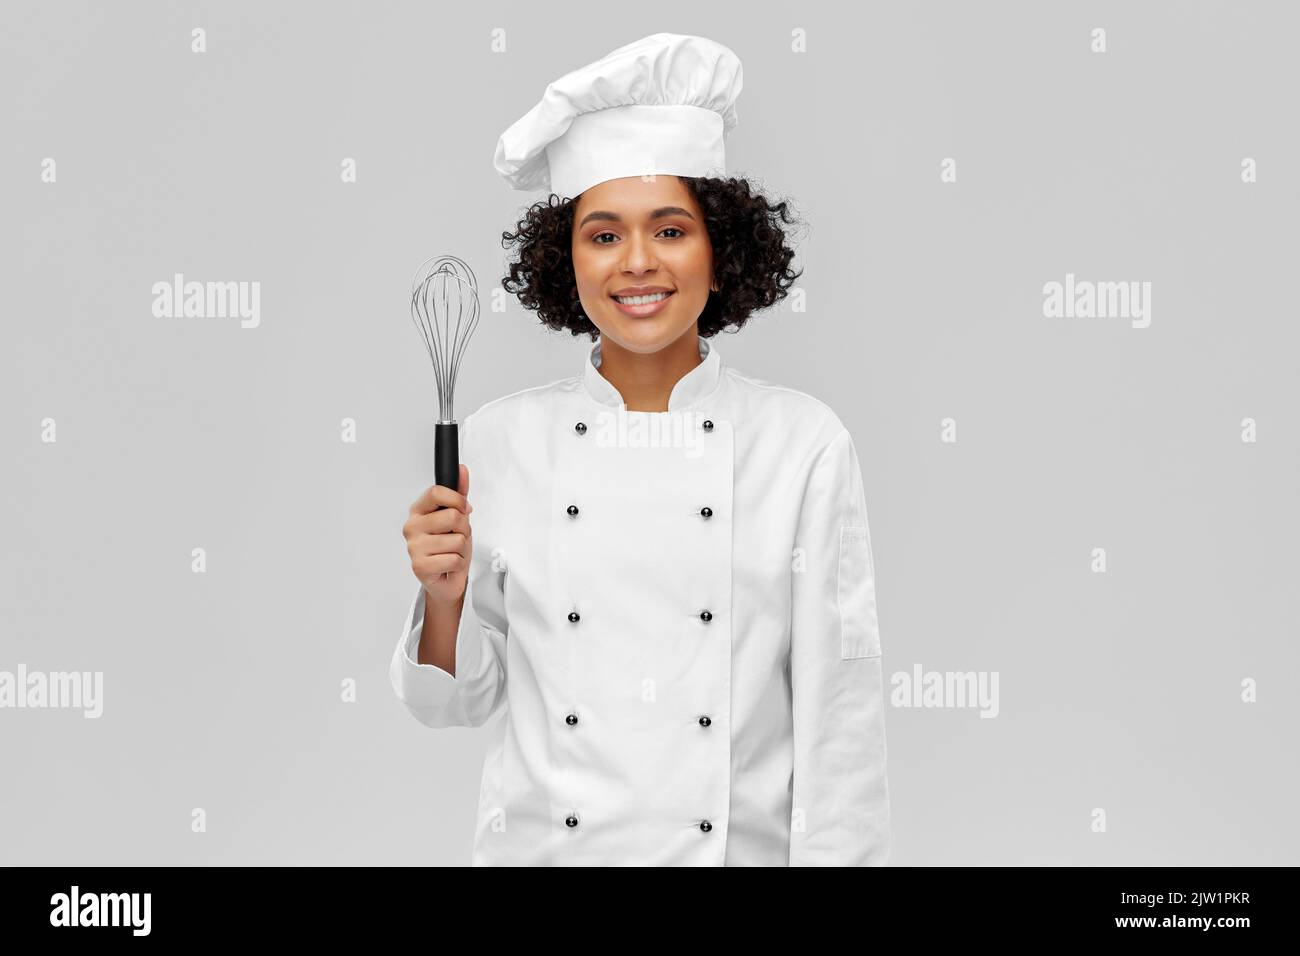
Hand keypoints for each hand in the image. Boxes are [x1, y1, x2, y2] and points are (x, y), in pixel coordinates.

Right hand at [403, 464, 473, 606]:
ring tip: (451, 553)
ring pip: (457, 540)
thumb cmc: (449, 547)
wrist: (446, 579)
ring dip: (462, 549)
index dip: (457, 500)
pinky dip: (458, 564)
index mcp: (418, 511)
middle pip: (453, 516)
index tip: (463, 509)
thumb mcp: (457, 518)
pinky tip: (448, 565)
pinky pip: (454, 558)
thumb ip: (459, 494)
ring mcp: (414, 547)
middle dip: (464, 529)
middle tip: (456, 538)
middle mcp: (412, 527)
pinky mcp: (419, 566)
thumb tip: (462, 470)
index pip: (436, 492)